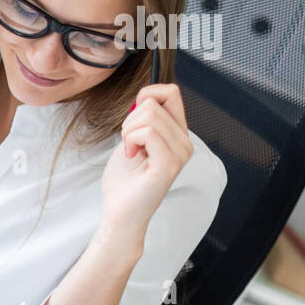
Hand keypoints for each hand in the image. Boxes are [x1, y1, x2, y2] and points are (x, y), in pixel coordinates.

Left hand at [98, 83, 193, 246]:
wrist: (120, 212)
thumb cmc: (124, 180)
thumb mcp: (132, 139)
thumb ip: (143, 118)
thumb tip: (146, 96)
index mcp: (178, 134)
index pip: (171, 93)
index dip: (146, 96)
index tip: (133, 121)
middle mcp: (184, 142)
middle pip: (155, 101)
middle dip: (130, 119)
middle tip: (129, 144)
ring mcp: (179, 153)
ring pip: (149, 115)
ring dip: (128, 131)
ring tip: (131, 151)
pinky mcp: (168, 164)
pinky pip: (146, 132)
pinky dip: (130, 140)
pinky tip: (131, 156)